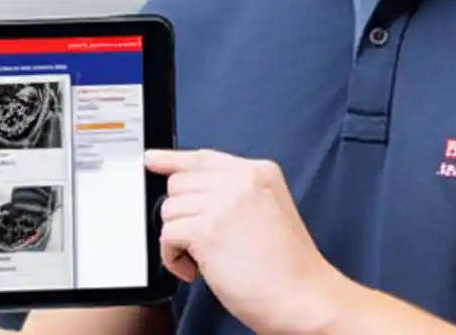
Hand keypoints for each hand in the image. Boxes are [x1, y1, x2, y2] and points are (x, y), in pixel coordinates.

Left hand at [145, 149, 344, 334]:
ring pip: (170, 210)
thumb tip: (188, 193)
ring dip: (178, 240)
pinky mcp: (208, 230)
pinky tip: (195, 270)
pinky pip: (167, 234)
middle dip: (182, 214)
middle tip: (201, 242)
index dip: (172, 160)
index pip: (203, 158)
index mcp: (259, 172)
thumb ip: (233, 194)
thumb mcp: (267, 211)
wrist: (303, 297)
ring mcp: (225, 202)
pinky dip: (173, 258)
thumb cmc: (287, 266)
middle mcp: (242, 180)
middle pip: (180, 183)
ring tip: (204, 260)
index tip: (152, 160)